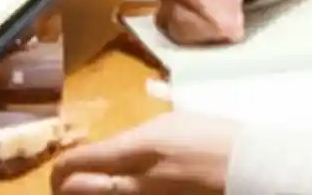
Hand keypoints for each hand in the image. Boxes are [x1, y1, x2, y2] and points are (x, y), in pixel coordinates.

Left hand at [51, 113, 238, 193]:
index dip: (61, 167)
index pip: (76, 163)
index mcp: (135, 150)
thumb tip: (112, 146)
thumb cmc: (215, 139)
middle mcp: (134, 184)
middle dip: (64, 188)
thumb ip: (137, 136)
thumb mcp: (173, 123)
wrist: (251, 169)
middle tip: (67, 186)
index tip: (62, 167)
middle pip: (76, 191)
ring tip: (91, 192)